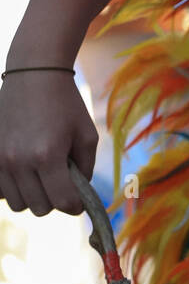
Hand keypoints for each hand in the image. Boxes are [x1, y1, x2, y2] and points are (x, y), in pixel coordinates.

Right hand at [0, 70, 98, 216]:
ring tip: (43, 176)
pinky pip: (2, 191)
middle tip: (62, 182)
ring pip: (19, 204)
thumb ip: (85, 168)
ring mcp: (1, 160)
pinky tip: (26, 172)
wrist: (34, 75)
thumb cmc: (66, 103)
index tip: (80, 202)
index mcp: (48, 155)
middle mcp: (20, 162)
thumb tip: (79, 194)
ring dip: (34, 197)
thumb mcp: (86, 133)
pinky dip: (15, 189)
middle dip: (55, 200)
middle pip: (40, 208)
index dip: (75, 206)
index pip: (62, 201)